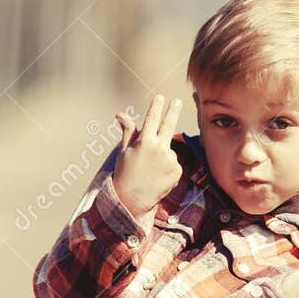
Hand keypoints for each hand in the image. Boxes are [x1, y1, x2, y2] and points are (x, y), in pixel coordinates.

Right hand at [112, 94, 183, 215]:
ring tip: (150, 170)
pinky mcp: (177, 170)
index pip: (152, 118)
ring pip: (168, 150)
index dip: (157, 107)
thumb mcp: (124, 151)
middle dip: (173, 111)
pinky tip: (157, 176)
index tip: (161, 97)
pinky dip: (167, 167)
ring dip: (162, 155)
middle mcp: (160, 148)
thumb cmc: (124, 173)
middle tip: (178, 101)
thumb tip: (120, 114)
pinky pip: (174, 163)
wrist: (131, 200)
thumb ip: (128, 131)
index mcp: (145, 141)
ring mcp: (170, 159)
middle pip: (169, 125)